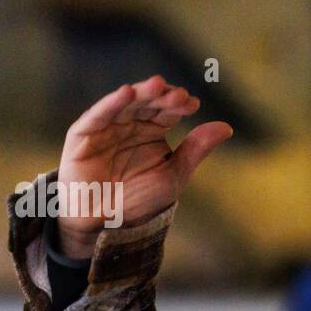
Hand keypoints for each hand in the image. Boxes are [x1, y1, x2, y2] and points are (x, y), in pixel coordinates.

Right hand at [54, 75, 232, 258]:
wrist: (105, 225)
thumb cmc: (139, 201)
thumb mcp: (173, 174)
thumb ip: (196, 149)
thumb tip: (227, 127)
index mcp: (152, 131)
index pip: (168, 110)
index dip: (179, 105)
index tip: (192, 104)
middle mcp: (130, 124)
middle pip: (147, 103)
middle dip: (163, 97)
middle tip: (178, 94)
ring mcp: (106, 127)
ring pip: (125, 104)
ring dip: (140, 93)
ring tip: (157, 85)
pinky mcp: (82, 134)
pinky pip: (97, 115)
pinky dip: (111, 103)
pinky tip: (126, 93)